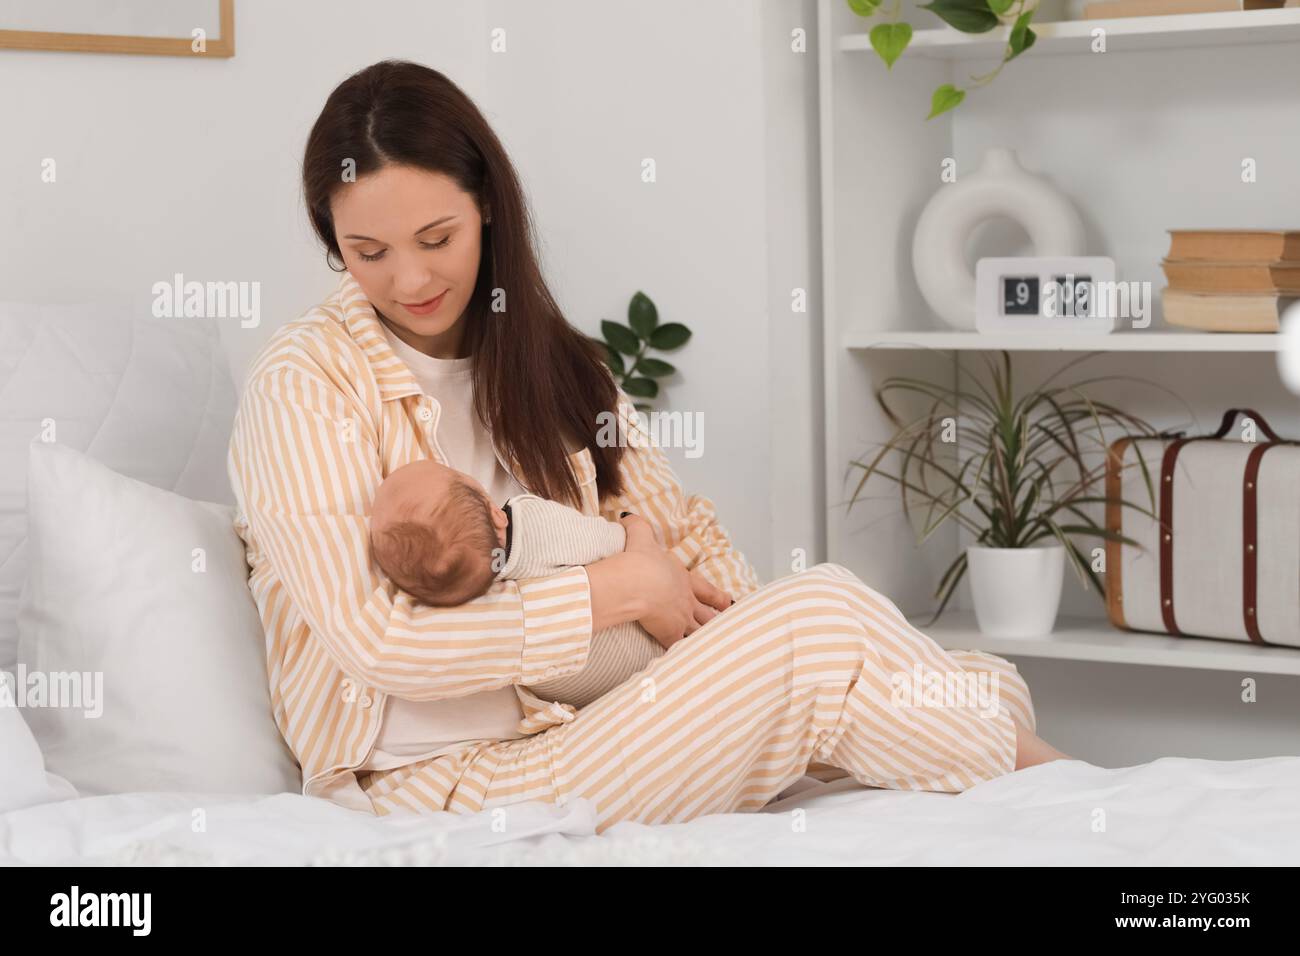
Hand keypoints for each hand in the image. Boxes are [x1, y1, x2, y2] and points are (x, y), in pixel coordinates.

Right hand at [619, 513, 733, 648]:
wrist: (635, 581)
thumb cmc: (640, 559)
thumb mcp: (640, 537)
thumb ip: (638, 527)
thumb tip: (628, 518)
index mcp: (684, 579)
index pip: (706, 589)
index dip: (719, 597)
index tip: (729, 602)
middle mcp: (687, 600)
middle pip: (707, 614)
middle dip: (717, 621)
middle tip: (729, 627)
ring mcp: (680, 618)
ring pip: (699, 632)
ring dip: (707, 639)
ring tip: (717, 648)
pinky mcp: (669, 634)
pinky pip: (680, 648)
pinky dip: (684, 655)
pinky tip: (688, 662)